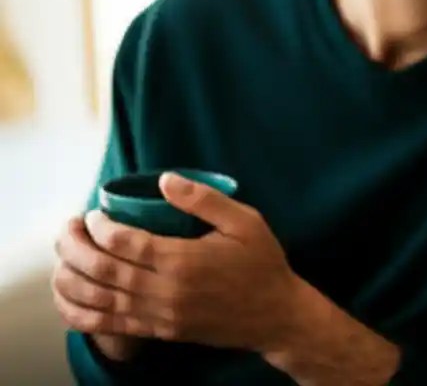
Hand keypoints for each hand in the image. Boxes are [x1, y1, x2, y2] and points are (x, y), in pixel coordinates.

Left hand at [55, 172, 304, 354]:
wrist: (276, 316)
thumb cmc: (262, 264)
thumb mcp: (246, 221)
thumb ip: (205, 200)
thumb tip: (166, 179)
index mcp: (184, 261)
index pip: (123, 242)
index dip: (99, 226)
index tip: (94, 214)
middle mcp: (165, 291)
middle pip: (102, 269)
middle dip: (75, 246)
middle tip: (69, 229)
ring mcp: (159, 316)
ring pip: (97, 298)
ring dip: (71, 277)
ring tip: (64, 257)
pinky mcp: (157, 332)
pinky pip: (106, 326)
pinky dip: (79, 312)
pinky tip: (68, 297)